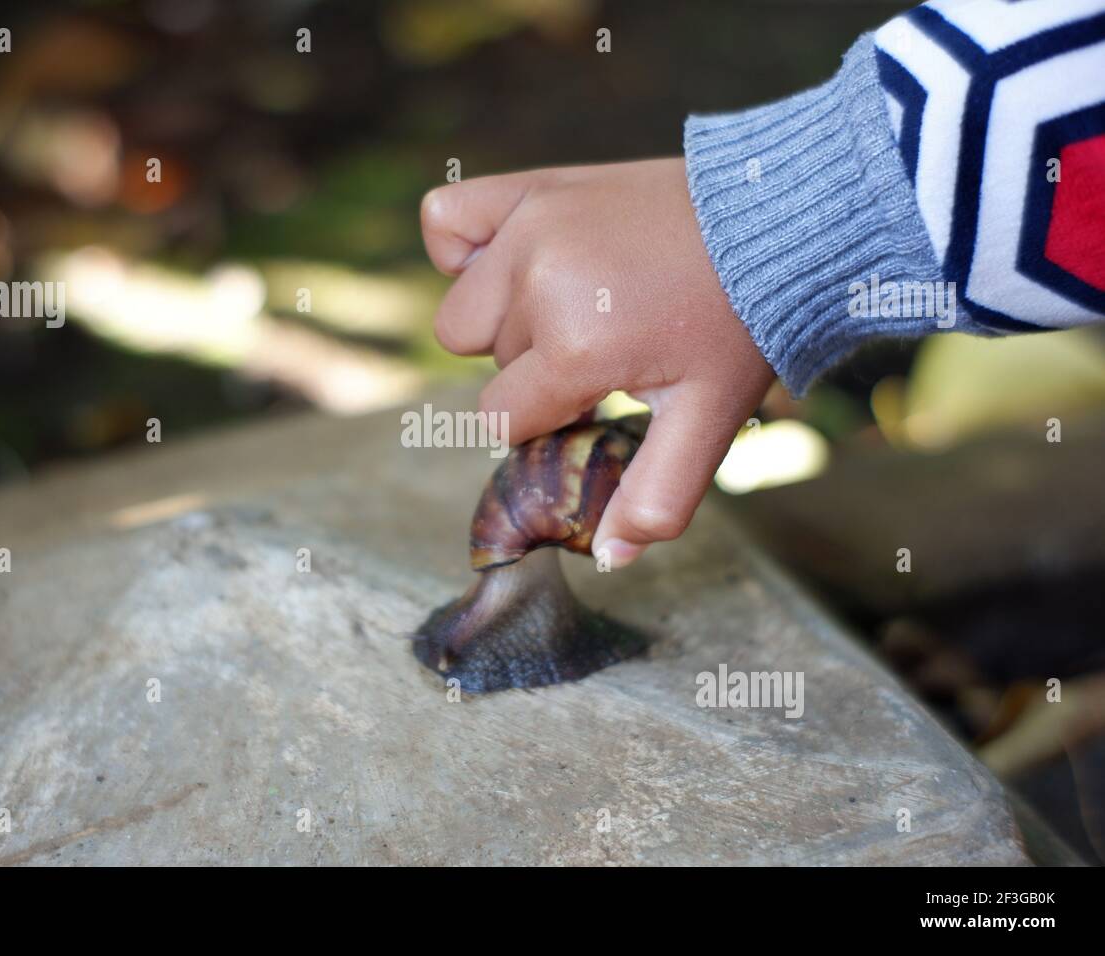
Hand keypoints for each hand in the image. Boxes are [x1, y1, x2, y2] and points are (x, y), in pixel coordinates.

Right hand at [420, 158, 774, 566]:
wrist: (775, 221)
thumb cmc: (740, 324)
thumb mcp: (709, 418)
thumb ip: (656, 493)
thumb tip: (606, 556)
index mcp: (576, 348)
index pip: (500, 419)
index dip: (544, 421)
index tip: (596, 398)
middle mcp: (538, 282)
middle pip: (485, 368)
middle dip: (533, 373)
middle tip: (603, 349)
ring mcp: (531, 226)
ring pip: (463, 310)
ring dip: (504, 322)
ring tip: (571, 308)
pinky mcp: (531, 187)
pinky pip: (444, 219)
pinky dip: (462, 248)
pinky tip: (514, 265)